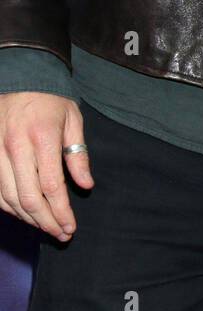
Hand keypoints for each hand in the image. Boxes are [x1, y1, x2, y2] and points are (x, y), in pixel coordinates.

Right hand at [0, 93, 93, 239]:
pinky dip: (9, 207)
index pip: (52, 186)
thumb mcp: (73, 120)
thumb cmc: (51, 100)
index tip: (70, 227)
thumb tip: (86, 186)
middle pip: (29, 198)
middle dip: (46, 222)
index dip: (61, 211)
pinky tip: (24, 213)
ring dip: (28, 218)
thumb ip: (78, 155)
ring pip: (9, 198)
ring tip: (45, 227)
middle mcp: (16, 146)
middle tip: (60, 233)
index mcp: (43, 137)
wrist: (21, 77)